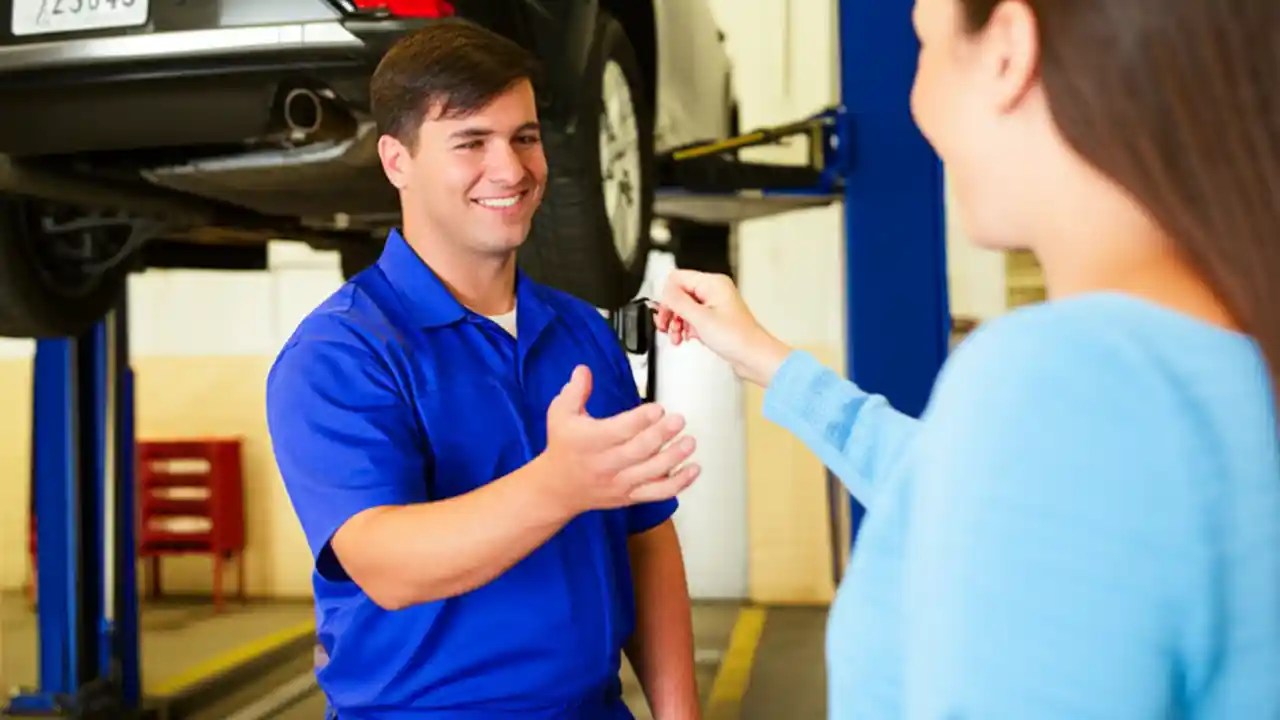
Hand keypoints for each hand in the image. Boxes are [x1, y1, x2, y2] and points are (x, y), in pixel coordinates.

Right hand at [539, 365, 699, 514]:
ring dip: (674, 457)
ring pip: (652, 472)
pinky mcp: (630, 495)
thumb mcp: (559, 414)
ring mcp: (620, 482)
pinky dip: (678, 483)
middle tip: (679, 420)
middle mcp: (607, 464)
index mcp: (591, 442)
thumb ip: (575, 391)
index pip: (619, 430)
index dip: (641, 419)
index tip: (657, 408)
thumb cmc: (562, 448)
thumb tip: (584, 370)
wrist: (558, 488)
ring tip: (689, 442)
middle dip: (662, 435)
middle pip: (639, 451)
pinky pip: (658, 493)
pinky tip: (693, 470)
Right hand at [654, 270, 790, 385]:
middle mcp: (714, 291)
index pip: (677, 279)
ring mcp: (714, 305)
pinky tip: (687, 338)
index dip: (667, 296)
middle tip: (665, 326)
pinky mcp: (715, 319)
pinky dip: (686, 328)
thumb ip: (678, 302)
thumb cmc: (737, 338)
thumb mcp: (700, 318)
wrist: (754, 357)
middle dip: (670, 312)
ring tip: (677, 337)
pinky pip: (693, 318)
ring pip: (684, 308)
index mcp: (713, 283)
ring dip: (677, 323)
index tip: (664, 313)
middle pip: (679, 293)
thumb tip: (664, 291)